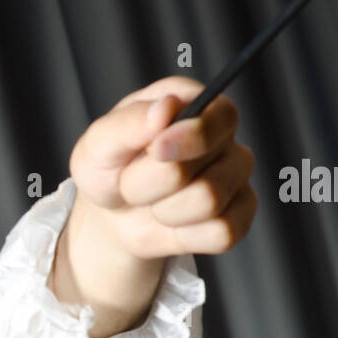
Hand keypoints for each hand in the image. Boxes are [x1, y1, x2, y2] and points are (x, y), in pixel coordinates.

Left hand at [68, 75, 256, 258]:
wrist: (111, 215)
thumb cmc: (109, 170)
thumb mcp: (99, 143)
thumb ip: (128, 123)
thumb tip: (167, 106)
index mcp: (195, 103)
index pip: (221, 115)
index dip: (190, 136)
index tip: (156, 149)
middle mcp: (223, 137)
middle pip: (204, 164)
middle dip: (151, 182)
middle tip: (132, 180)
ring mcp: (235, 176)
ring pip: (209, 200)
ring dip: (163, 210)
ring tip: (150, 201)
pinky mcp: (238, 216)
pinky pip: (222, 233)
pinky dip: (185, 234)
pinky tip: (173, 222)